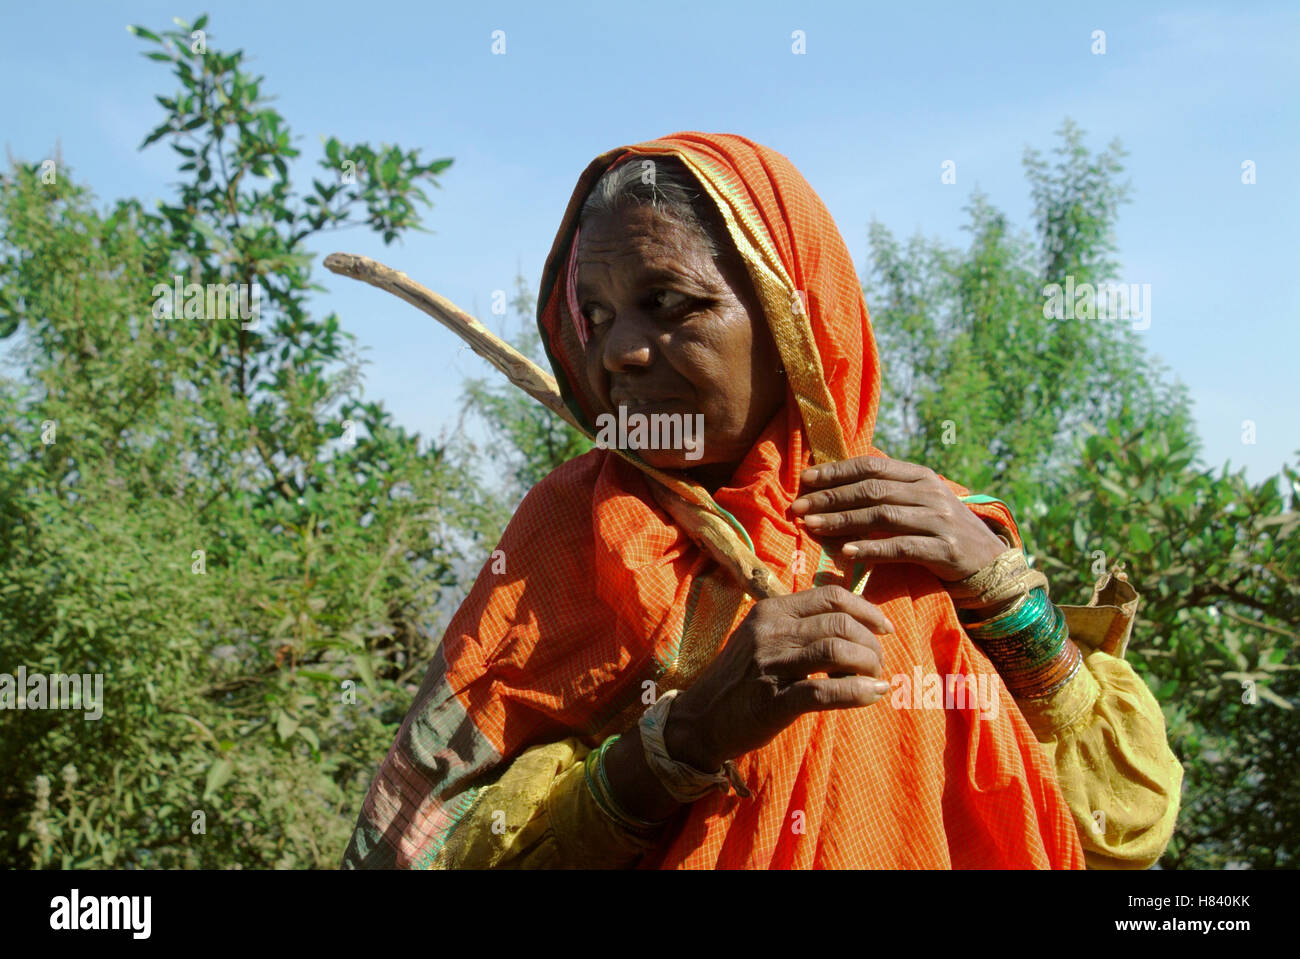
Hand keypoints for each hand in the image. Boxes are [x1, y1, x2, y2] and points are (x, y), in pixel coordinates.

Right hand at [664, 586, 894, 770]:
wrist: (701, 719)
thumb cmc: (740, 679)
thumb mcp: (761, 639)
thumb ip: (798, 626)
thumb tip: (854, 623)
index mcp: (770, 611)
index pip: (830, 596)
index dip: (866, 610)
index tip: (884, 628)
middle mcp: (770, 632)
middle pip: (840, 624)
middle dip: (871, 643)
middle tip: (878, 663)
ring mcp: (770, 666)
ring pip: (837, 652)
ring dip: (868, 666)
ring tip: (876, 679)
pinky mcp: (773, 702)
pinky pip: (826, 691)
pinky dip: (857, 692)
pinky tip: (873, 695)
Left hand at [791, 455, 1007, 581]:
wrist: (991, 564)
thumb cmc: (944, 533)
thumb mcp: (920, 504)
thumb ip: (888, 494)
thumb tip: (838, 488)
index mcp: (920, 476)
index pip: (871, 467)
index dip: (836, 471)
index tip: (805, 479)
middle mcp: (930, 492)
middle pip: (871, 490)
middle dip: (830, 497)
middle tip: (798, 506)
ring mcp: (939, 520)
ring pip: (881, 515)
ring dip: (842, 521)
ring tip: (811, 526)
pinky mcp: (945, 550)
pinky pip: (901, 547)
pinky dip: (872, 549)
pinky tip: (846, 552)